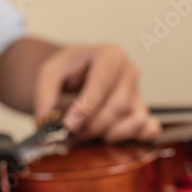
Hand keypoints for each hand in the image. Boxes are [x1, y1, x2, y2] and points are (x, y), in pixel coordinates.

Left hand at [34, 44, 160, 142]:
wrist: (77, 70)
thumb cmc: (68, 68)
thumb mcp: (50, 72)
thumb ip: (45, 93)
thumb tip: (44, 116)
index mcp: (110, 54)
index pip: (102, 84)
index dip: (86, 108)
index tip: (69, 124)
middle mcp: (129, 70)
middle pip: (118, 105)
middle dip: (93, 124)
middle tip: (72, 132)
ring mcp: (138, 91)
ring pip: (132, 119)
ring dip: (109, 133)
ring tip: (87, 133)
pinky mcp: (142, 110)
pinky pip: (147, 128)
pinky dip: (134, 136)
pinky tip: (113, 137)